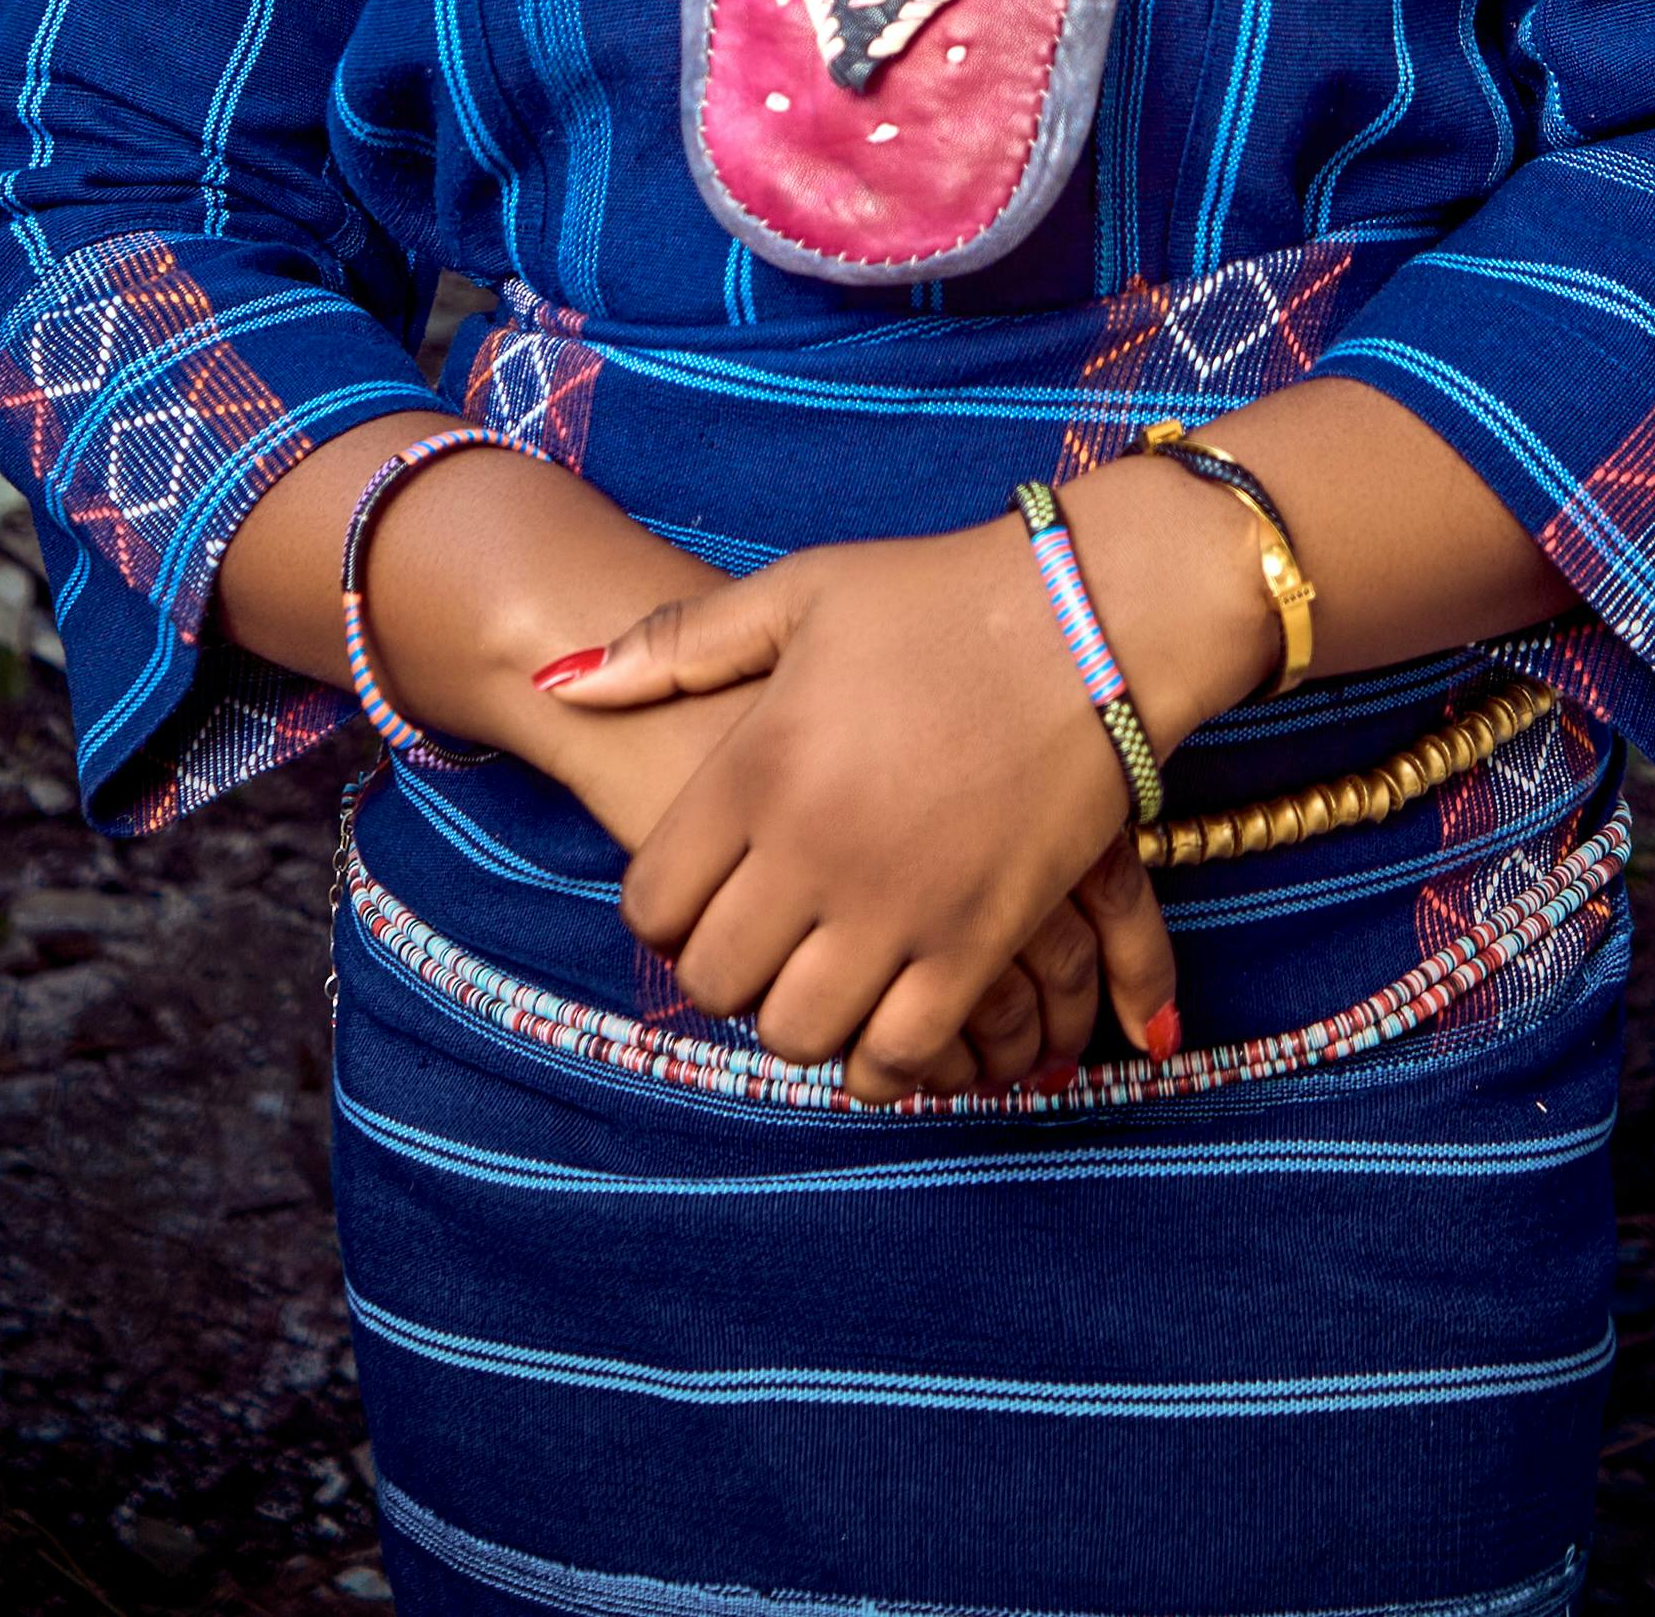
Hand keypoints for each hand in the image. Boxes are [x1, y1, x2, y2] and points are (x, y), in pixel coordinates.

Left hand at [545, 518, 1208, 1099]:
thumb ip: (672, 646)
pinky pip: (901, 1054)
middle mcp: (814, 849)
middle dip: (723, 969)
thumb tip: (559, 679)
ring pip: (797, 1032)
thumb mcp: (798, 593)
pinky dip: (879, 1060)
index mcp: (758, 767)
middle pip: (714, 980)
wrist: (1095, 615)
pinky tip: (882, 1019)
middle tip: (758, 936)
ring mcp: (899, 905)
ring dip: (796, 1016)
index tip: (695, 891)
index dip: (660, 910)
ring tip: (819, 973)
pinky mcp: (979, 941)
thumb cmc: (939, 595)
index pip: (651, 902)